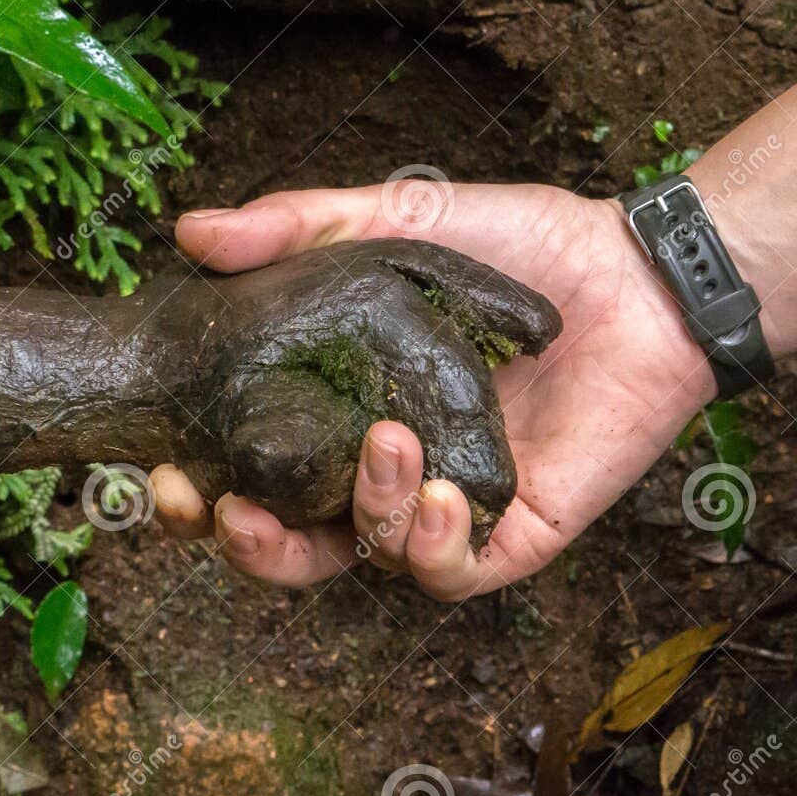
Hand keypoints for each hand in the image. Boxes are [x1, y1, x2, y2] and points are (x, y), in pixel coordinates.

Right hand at [151, 181, 717, 598]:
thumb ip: (298, 226)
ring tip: (381, 439)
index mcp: (344, 416)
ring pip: (370, 561)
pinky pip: (455, 574)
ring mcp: (448, 509)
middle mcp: (386, 475)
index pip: (255, 478)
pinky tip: (432, 493)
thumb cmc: (520, 245)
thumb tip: (189, 233)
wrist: (635, 270)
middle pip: (295, 548)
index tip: (161, 470)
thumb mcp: (394, 221)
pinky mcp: (515, 531)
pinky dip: (431, 548)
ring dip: (358, 515)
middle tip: (220, 511)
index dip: (198, 494)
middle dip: (248, 547)